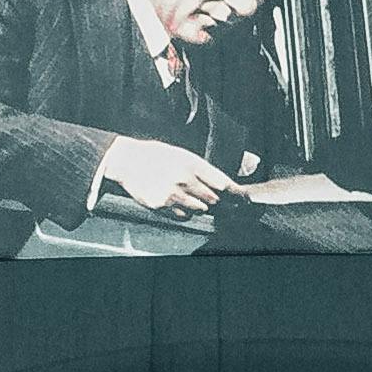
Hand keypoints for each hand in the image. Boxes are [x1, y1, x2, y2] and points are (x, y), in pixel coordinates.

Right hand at [93, 133, 235, 216]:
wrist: (128, 161)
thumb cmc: (156, 156)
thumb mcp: (182, 155)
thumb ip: (201, 169)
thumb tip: (221, 184)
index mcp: (192, 163)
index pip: (222, 182)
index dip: (236, 193)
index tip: (244, 199)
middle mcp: (185, 179)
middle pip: (213, 199)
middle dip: (215, 200)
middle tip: (211, 197)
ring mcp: (173, 194)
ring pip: (200, 209)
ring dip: (199, 205)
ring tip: (186, 194)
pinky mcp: (162, 205)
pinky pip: (183, 216)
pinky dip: (185, 212)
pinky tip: (175, 201)